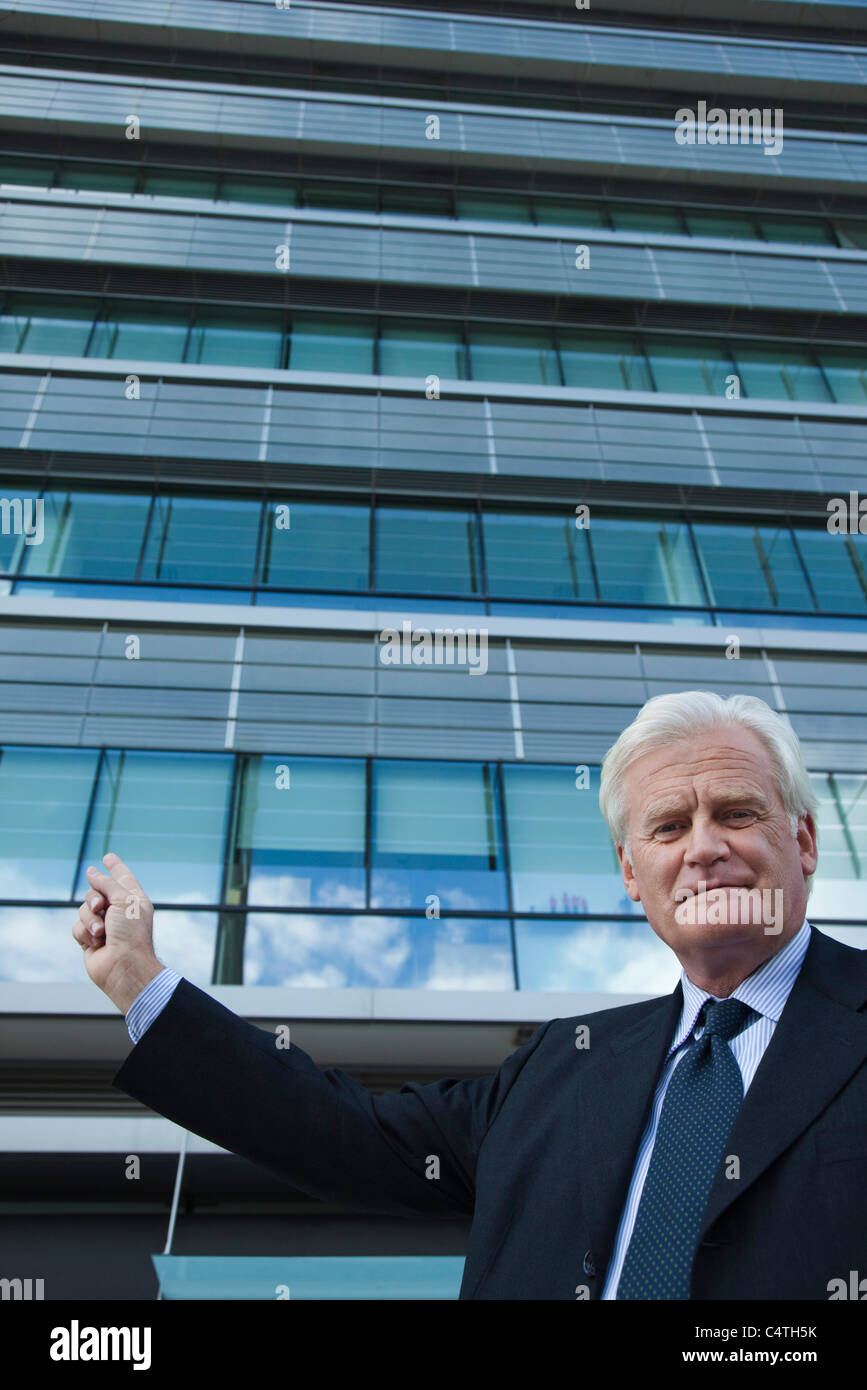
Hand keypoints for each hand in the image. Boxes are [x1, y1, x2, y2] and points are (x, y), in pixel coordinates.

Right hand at [72, 852, 162, 1013]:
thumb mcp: (124, 900)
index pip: (122, 877)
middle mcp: (118, 911)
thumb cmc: (130, 933)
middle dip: (94, 897)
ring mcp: (103, 925)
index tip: (108, 857)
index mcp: (133, 900)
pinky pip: (77, 926)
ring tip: (101, 932)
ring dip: (90, 919)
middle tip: (100, 906)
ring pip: (83, 909)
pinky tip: (96, 943)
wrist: (122, 966)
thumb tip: (91, 871)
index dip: (115, 867)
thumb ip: (107, 883)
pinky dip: (84, 933)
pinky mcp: (89, 939)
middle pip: (95, 891)